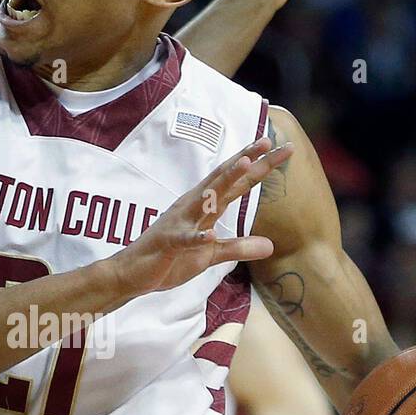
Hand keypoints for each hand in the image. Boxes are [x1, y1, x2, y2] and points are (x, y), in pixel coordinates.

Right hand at [112, 135, 291, 295]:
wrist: (132, 273)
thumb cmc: (170, 259)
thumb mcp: (211, 256)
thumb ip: (239, 248)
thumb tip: (270, 246)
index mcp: (205, 207)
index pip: (235, 182)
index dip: (258, 165)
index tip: (282, 149)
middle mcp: (193, 207)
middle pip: (224, 179)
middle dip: (246, 160)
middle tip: (267, 140)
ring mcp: (180, 223)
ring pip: (206, 199)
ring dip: (224, 182)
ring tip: (245, 165)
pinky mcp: (169, 243)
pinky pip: (185, 239)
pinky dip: (197, 237)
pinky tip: (211, 236)